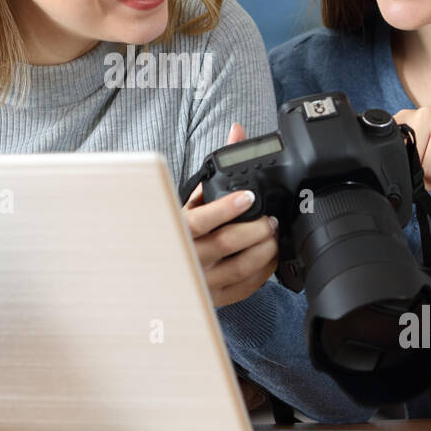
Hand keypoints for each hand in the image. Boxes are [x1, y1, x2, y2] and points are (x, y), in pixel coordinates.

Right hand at [182, 122, 279, 307]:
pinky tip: (268, 257)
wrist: (158, 273)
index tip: (249, 197)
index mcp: (178, 230)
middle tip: (270, 219)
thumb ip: (215, 168)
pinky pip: (245, 287)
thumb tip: (237, 132)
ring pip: (241, 267)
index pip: (201, 221)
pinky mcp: (216, 299)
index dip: (227, 208)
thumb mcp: (188, 201)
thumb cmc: (177, 231)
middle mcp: (188, 257)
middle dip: (257, 229)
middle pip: (228, 244)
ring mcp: (203, 281)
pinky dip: (263, 272)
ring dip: (264, 249)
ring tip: (272, 234)